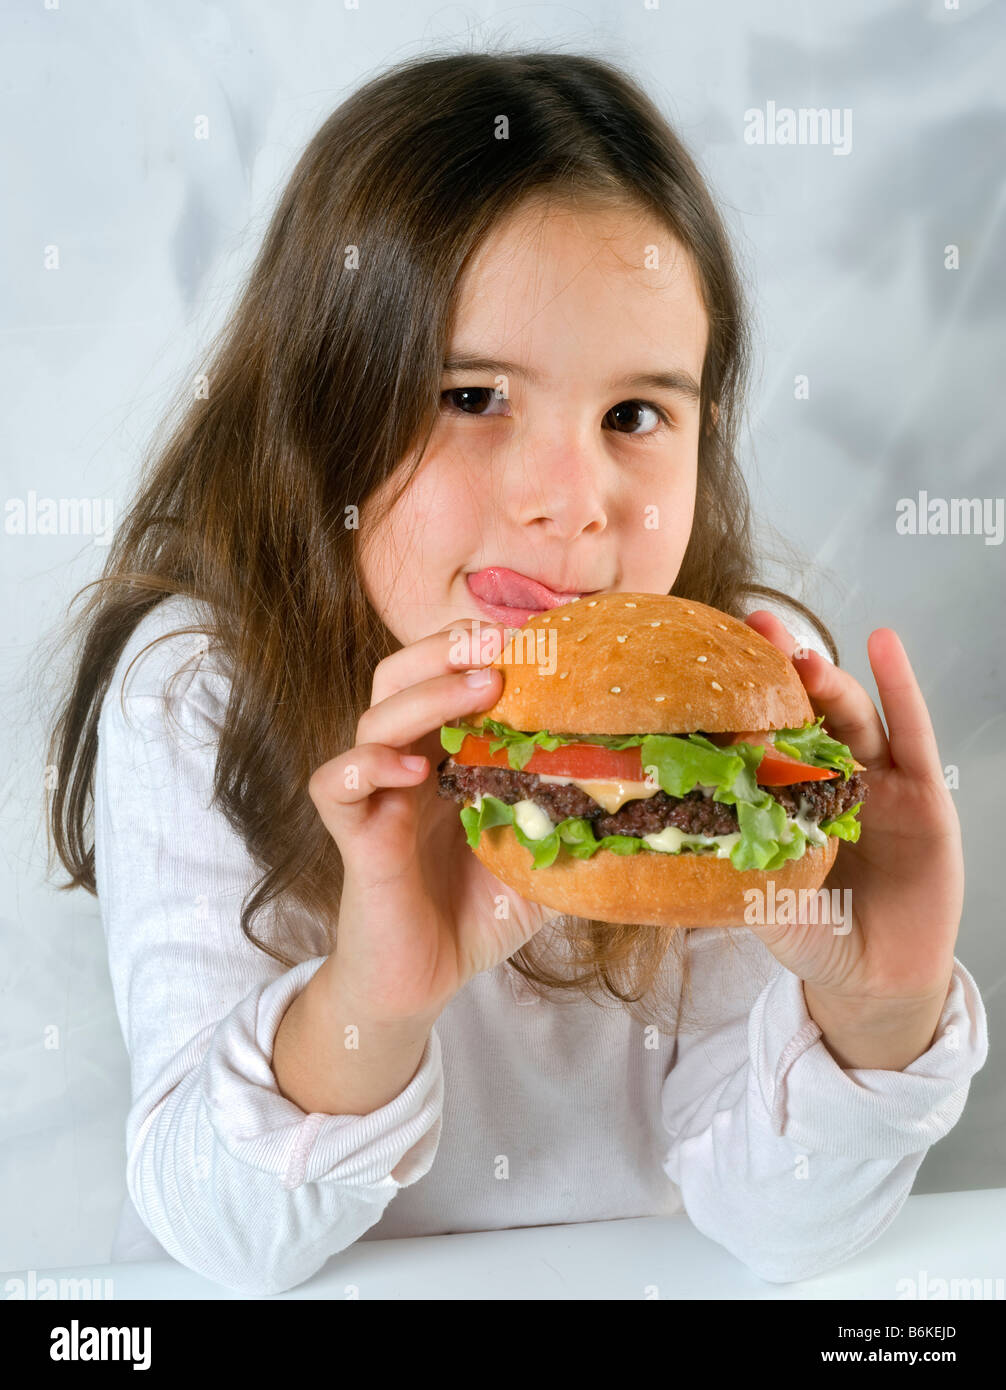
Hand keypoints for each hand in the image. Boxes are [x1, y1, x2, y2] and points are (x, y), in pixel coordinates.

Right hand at [307, 617, 561, 1024]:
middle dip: (447, 648)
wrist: (423, 981)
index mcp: (448, 756)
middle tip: (501, 643)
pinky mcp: (353, 836)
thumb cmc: (477, 913)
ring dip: (426, 693)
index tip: (537, 638)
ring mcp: (377, 796)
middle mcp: (408, 762)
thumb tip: (649, 802)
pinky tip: (409, 771)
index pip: (450, 677)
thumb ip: (579, 825)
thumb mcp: (544, 859)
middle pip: (403, 675)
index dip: (483, 650)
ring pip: (374, 716)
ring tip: (483, 688)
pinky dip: (365, 766)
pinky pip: (336, 785)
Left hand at [741, 612, 960, 1063]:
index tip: (707, 657)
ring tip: (803, 655)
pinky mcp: (922, 796)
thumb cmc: (814, 935)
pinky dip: (900, 687)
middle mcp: (828, 781)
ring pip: (852, 719)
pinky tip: (883, 645)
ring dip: (829, 680)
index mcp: (785, 799)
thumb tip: (677, 846)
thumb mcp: (766, 903)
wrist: (877, 981)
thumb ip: (738, 873)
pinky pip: (912, 735)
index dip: (740, 698)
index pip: (761, 737)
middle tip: (754, 629)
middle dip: (780, 669)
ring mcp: (877, 783)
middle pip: (806, 713)